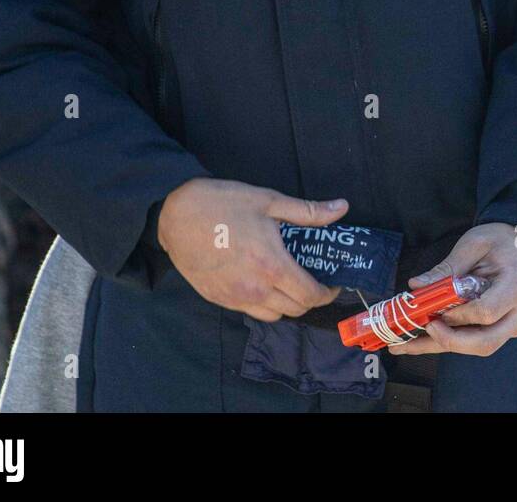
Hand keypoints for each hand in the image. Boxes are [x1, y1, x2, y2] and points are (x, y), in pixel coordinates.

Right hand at [157, 177, 345, 321]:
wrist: (175, 215)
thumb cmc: (223, 204)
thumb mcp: (269, 201)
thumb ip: (309, 211)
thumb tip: (342, 208)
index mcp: (272, 266)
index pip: (310, 295)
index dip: (327, 293)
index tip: (333, 283)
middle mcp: (255, 289)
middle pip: (295, 309)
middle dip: (310, 298)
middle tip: (312, 279)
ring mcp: (235, 298)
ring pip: (273, 315)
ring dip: (287, 303)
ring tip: (288, 282)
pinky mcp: (218, 299)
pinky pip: (250, 312)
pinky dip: (263, 304)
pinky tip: (262, 282)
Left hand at [390, 222, 516, 357]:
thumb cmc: (502, 241)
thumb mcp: (474, 244)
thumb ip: (447, 268)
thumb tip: (416, 286)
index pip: (486, 312)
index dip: (458, 316)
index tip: (435, 312)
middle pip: (485, 341)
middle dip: (449, 341)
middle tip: (421, 331)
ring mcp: (515, 324)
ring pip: (480, 347)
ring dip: (443, 346)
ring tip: (407, 343)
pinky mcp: (505, 329)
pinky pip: (477, 341)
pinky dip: (449, 342)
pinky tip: (421, 342)